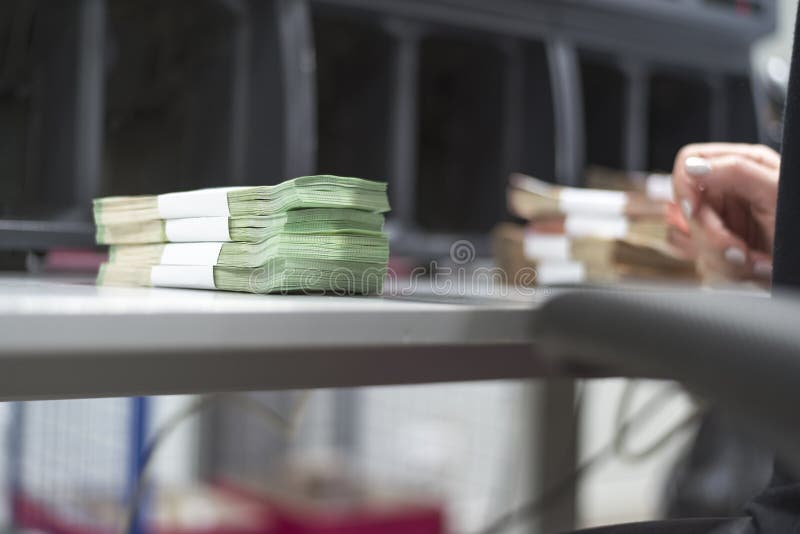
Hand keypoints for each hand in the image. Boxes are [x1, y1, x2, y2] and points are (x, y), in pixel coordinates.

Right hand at [672, 143, 778, 283]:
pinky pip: (706, 263)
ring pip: (696, 239)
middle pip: (688, 207)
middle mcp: (730, 191)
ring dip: (724, 257)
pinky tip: (753, 267)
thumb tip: (692, 166)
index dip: (685, 186)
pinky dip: (729, 270)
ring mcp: (724, 222)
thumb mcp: (775, 192)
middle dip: (711, 234)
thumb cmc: (799, 227)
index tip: (693, 210)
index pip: (690, 162)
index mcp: (744, 164)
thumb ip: (735, 171)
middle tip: (740, 250)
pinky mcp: (722, 250)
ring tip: (755, 261)